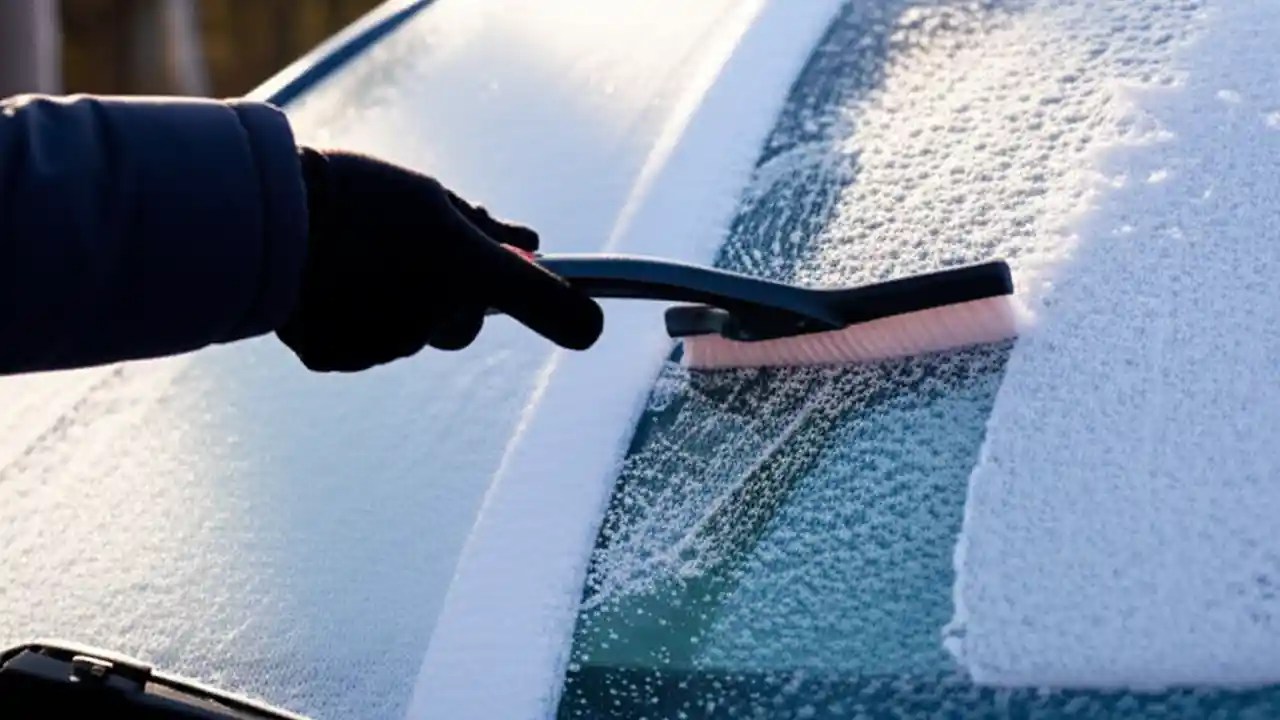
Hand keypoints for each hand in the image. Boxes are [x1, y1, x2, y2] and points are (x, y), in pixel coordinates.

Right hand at [278, 149, 602, 371]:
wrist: (262, 215)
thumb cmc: (354, 196)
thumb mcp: (433, 201)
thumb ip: (490, 232)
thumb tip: (535, 244)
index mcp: (465, 269)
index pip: (539, 300)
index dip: (554, 302)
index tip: (577, 313)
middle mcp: (433, 317)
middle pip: (458, 323)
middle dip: (446, 298)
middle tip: (409, 254)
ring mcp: (383, 344)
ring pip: (405, 334)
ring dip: (392, 306)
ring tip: (351, 256)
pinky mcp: (335, 359)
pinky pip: (358, 345)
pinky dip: (349, 322)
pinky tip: (326, 284)